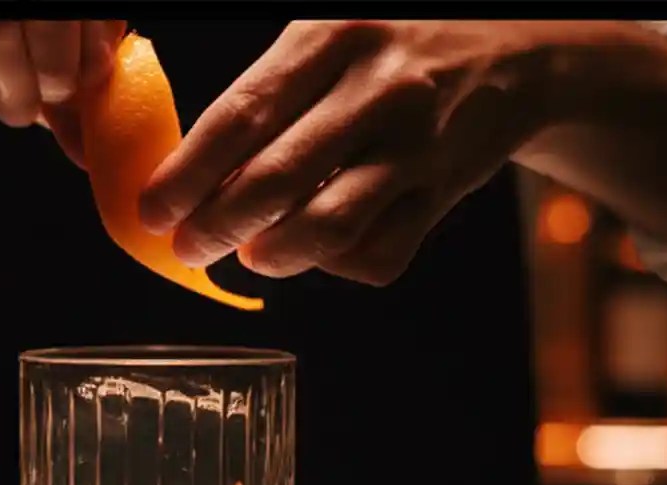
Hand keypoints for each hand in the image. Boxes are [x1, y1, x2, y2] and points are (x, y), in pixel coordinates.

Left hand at [139, 21, 557, 285]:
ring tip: (251, 255)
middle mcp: (379, 90)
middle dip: (215, 227)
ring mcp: (418, 146)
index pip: (241, 115)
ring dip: (275, 254)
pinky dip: (338, 266)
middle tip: (187, 247)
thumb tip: (191, 173)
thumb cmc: (390, 47)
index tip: (151, 211)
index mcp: (333, 37)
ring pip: (329, 227)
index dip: (187, 174)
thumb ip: (265, 92)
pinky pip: (381, 254)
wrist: (515, 51)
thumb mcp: (326, 36)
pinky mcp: (446, 193)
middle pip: (276, 180)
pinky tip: (321, 250)